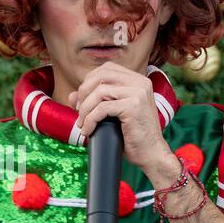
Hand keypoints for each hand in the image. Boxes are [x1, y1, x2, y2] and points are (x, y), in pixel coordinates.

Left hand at [67, 61, 176, 180]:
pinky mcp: (133, 106)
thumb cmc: (133, 135)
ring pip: (99, 92)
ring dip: (85, 109)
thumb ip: (94, 101)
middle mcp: (140, 82)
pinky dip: (90, 120)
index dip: (89, 82)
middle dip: (84, 93)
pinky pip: (102, 108)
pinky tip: (88, 130)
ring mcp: (138, 93)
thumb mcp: (112, 114)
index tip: (82, 101)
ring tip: (82, 123)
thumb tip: (72, 96)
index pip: (106, 69)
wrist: (152, 154)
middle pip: (101, 76)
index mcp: (138, 80)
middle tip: (79, 112)